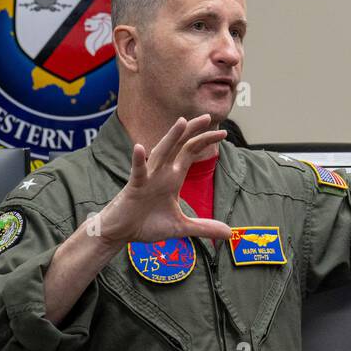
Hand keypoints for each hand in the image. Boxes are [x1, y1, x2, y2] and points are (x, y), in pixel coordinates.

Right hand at [90, 115, 233, 245]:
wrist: (121, 233)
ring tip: (182, 122)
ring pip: (160, 153)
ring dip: (170, 138)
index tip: (224, 133)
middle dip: (193, 131)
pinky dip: (138, 160)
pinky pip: (137, 172)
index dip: (205, 141)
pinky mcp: (134, 187)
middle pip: (179, 146)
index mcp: (173, 177)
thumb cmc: (147, 224)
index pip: (190, 152)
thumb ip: (204, 227)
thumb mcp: (181, 227)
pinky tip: (140, 148)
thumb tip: (229, 233)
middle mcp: (161, 173)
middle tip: (207, 116)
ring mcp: (148, 178)